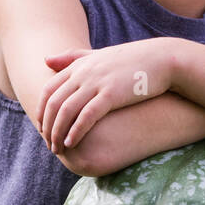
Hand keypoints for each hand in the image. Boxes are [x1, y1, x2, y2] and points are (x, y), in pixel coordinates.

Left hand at [37, 40, 172, 153]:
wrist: (162, 60)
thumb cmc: (132, 60)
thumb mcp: (99, 55)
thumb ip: (72, 57)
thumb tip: (45, 60)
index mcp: (79, 65)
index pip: (48, 90)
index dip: (42, 111)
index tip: (43, 129)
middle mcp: (83, 73)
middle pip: (53, 103)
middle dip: (47, 127)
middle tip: (49, 145)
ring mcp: (96, 83)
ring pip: (66, 111)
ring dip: (58, 133)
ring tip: (58, 149)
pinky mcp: (111, 95)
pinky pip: (86, 116)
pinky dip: (76, 131)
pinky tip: (72, 143)